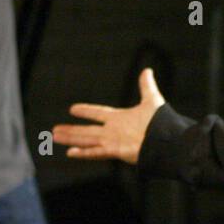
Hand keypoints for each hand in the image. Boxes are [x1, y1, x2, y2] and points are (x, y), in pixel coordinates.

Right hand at [52, 68, 166, 162]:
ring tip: (55, 137)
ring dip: (71, 138)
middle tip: (55, 130)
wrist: (168, 140)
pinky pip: (96, 152)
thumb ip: (147, 86)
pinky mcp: (116, 151)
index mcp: (120, 118)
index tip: (73, 109)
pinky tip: (70, 153)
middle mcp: (114, 130)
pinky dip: (84, 153)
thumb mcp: (152, 100)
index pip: (98, 113)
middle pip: (87, 130)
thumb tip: (147, 70)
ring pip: (87, 140)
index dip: (87, 111)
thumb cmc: (161, 122)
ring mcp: (113, 141)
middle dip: (71, 130)